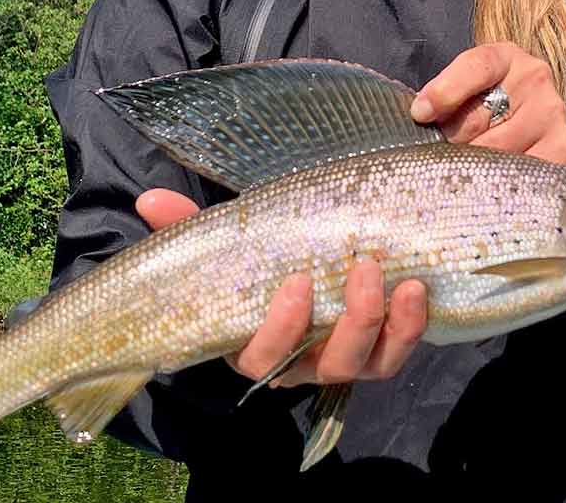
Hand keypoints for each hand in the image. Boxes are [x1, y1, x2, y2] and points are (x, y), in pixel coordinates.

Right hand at [135, 189, 428, 386]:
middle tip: (363, 268)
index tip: (296, 284)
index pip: (262, 356)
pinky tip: (417, 290)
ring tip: (401, 280)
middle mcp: (302, 362)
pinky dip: (411, 326)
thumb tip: (148, 199)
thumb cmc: (260, 259)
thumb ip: (189, 227)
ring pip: (369, 363)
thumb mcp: (228, 242)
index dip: (280, 329)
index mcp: (256, 342)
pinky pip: (399, 350)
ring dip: (386, 324)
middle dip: (351, 323)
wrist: (308, 260)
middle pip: (327, 366)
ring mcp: (345, 357)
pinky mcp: (382, 348)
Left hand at [409, 42, 565, 178]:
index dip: (445, 91)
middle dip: (451, 142)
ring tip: (463, 173)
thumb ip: (444, 98)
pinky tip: (490, 185)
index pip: (476, 67)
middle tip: (437, 157)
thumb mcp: (466, 89)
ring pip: (497, 152)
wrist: (533, 123)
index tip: (420, 114)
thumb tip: (421, 118)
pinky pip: (522, 174)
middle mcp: (535, 78)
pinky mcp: (564, 148)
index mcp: (505, 57)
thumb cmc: (488, 105)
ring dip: (472, 167)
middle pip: (478, 119)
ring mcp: (553, 113)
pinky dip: (501, 184)